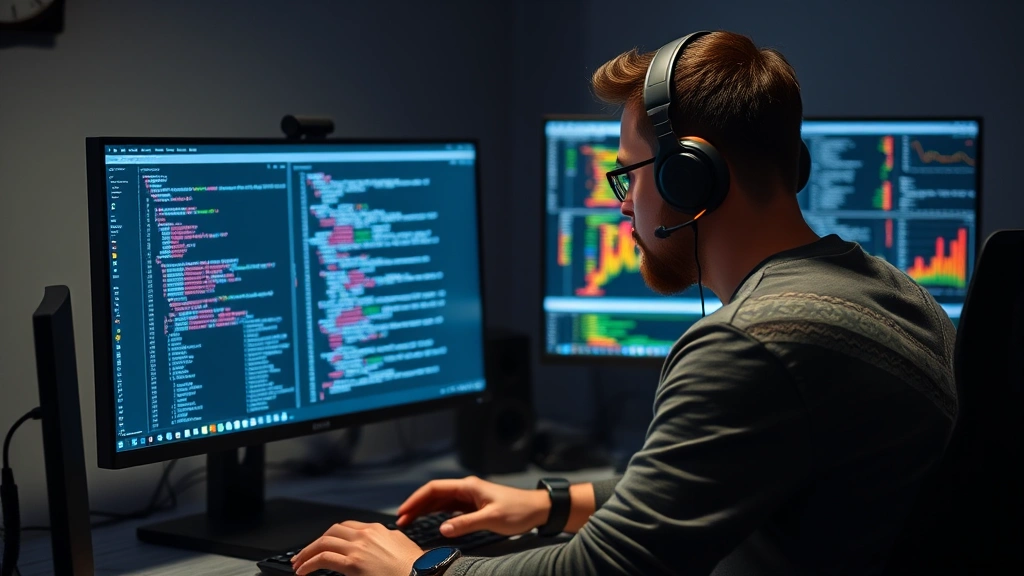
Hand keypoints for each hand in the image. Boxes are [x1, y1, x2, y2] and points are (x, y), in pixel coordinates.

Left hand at [290, 520, 421, 575]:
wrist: (423, 573)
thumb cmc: (416, 567)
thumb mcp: (401, 546)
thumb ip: (388, 542)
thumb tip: (380, 546)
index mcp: (378, 530)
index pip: (348, 527)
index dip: (332, 536)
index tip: (325, 544)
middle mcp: (366, 534)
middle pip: (332, 531)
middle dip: (316, 542)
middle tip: (306, 554)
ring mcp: (358, 547)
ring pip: (323, 543)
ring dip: (307, 553)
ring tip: (298, 563)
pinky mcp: (352, 563)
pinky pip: (323, 559)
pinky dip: (309, 563)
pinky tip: (303, 571)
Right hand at [396, 475, 549, 537]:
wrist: (538, 509)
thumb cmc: (518, 510)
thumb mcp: (491, 518)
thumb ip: (466, 524)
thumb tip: (443, 529)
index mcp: (468, 486)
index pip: (434, 489)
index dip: (416, 499)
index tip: (403, 511)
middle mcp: (467, 489)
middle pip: (434, 494)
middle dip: (416, 506)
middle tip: (402, 520)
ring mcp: (470, 497)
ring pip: (441, 501)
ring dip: (425, 510)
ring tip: (411, 522)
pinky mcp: (475, 506)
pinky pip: (450, 508)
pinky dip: (438, 514)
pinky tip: (432, 521)